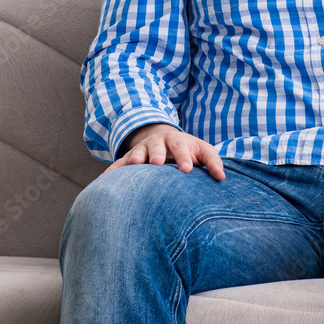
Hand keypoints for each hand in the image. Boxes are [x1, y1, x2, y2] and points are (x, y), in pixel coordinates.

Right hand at [104, 123, 225, 180]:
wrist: (166, 141)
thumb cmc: (189, 151)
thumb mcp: (202, 151)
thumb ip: (213, 162)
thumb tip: (222, 177)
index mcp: (177, 141)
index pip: (181, 148)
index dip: (184, 158)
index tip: (187, 169)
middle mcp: (158, 143)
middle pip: (157, 147)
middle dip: (157, 154)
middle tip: (157, 163)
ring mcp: (142, 150)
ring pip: (137, 153)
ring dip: (135, 159)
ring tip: (135, 165)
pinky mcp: (129, 159)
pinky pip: (118, 165)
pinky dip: (111, 172)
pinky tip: (102, 182)